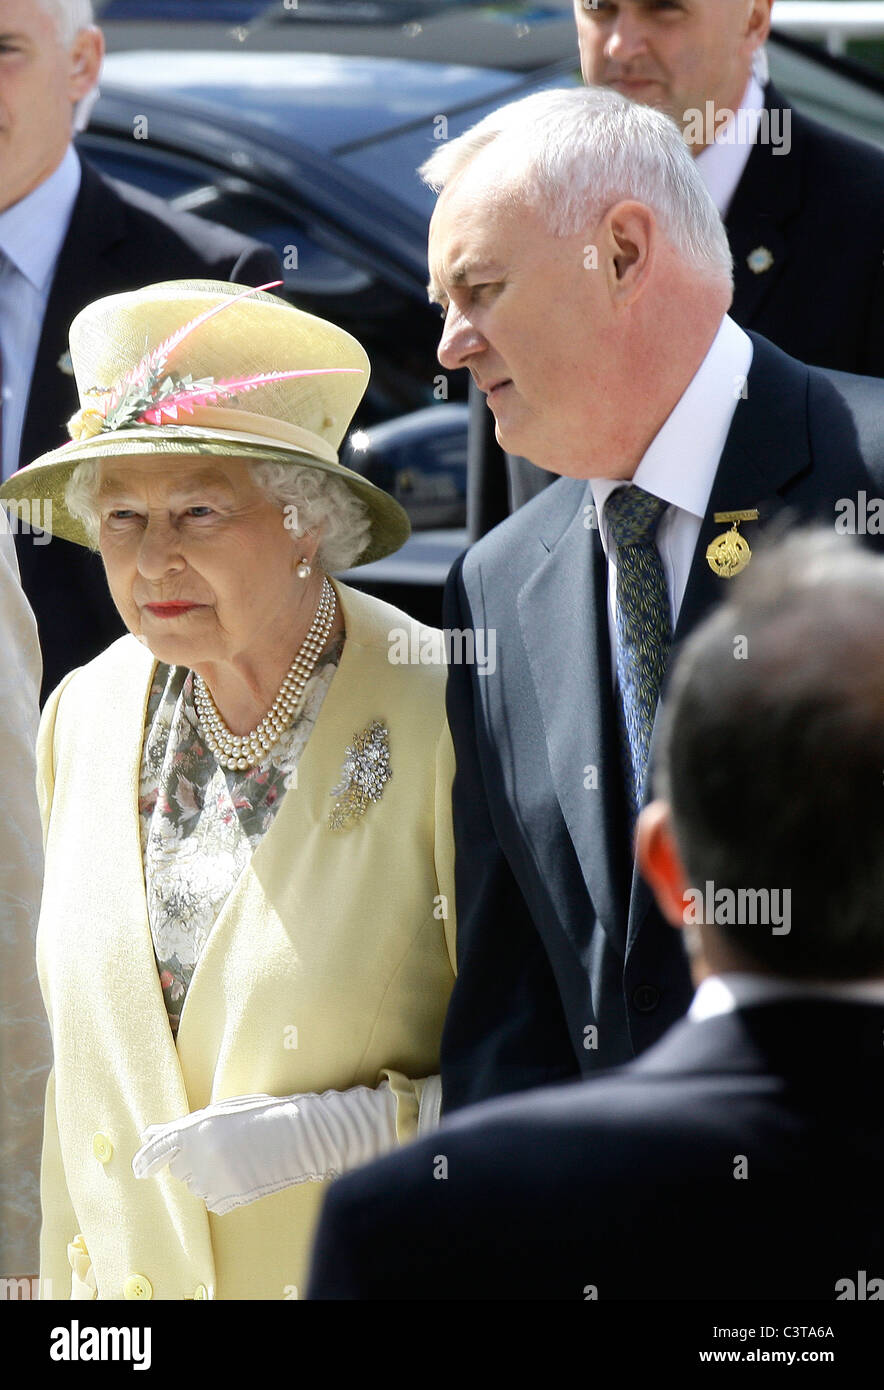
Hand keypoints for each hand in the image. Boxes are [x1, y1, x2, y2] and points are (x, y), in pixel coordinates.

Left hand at [132, 1085, 396, 1214]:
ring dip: (209, 1174)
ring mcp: (212, 1182)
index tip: (138, 1168)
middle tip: (223, 1145)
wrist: (300, 1137)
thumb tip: (152, 1133)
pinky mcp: (226, 1200)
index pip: (159, 1147)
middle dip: (192, 1158)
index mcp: (197, 1130)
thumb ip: (185, 1126)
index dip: (146, 1157)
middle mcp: (198, 1158)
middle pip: (179, 1166)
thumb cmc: (263, 1116)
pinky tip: (244, 1173)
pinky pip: (213, 1200)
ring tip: (240, 1157)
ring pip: (196, 1184)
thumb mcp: (223, 1112)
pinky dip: (223, 1190)